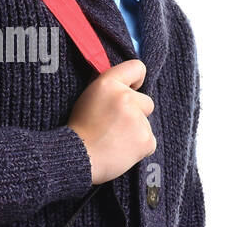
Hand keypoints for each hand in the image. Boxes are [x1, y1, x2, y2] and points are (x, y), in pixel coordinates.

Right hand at [67, 58, 155, 184]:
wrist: (76, 158)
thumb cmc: (80, 130)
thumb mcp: (87, 97)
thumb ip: (107, 86)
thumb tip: (123, 80)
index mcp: (108, 84)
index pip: (137, 67)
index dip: (137, 79)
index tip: (132, 88)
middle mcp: (125, 98)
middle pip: (147, 101)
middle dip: (136, 112)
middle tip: (115, 124)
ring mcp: (138, 119)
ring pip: (146, 124)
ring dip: (135, 131)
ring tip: (114, 140)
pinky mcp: (146, 140)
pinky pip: (150, 141)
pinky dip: (139, 148)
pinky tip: (121, 150)